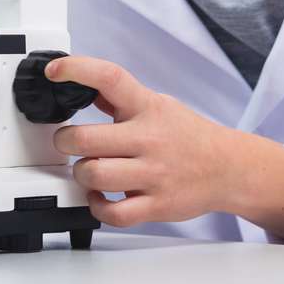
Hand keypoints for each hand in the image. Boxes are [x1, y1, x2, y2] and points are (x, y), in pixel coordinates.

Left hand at [47, 56, 283, 239]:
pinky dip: (97, 206)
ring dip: (81, 174)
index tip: (54, 70)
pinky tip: (99, 196)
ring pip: (94, 175)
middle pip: (86, 138)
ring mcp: (153, 174)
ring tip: (87, 170)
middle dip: (64, 141)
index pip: (110, 78)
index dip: (77, 69)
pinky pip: (113, 213)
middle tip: (66, 142)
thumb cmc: (189, 135)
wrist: (229, 168)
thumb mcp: (158, 105)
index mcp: (147, 107)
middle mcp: (149, 138)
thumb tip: (86, 86)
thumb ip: (121, 99)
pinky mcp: (156, 205)